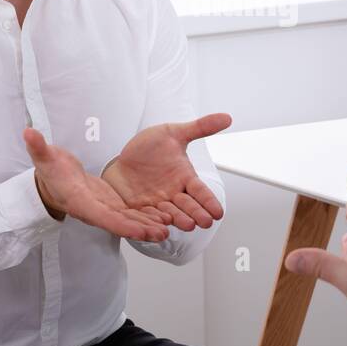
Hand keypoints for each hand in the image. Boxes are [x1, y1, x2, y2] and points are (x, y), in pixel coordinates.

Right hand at [23, 128, 170, 241]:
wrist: (53, 180)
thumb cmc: (50, 170)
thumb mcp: (45, 157)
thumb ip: (39, 147)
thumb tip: (28, 132)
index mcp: (81, 202)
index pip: (103, 217)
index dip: (122, 225)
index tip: (139, 231)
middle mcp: (95, 210)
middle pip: (121, 223)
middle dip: (141, 229)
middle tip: (164, 232)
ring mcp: (104, 209)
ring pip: (129, 220)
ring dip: (148, 224)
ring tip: (170, 226)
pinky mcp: (111, 205)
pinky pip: (131, 213)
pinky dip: (146, 216)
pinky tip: (164, 216)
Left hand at [101, 113, 231, 231]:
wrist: (120, 160)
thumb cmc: (148, 149)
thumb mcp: (173, 133)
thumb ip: (200, 127)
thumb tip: (226, 118)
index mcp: (185, 178)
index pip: (201, 191)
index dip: (209, 201)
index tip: (218, 211)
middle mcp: (174, 193)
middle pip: (189, 206)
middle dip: (197, 213)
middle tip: (205, 221)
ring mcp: (157, 203)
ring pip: (171, 214)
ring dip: (179, 220)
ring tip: (187, 225)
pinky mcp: (140, 209)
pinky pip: (147, 217)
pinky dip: (154, 223)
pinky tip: (160, 227)